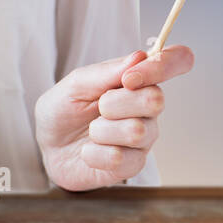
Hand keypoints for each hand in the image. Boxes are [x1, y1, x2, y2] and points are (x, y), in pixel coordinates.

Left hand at [34, 46, 193, 190]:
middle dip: (116, 103)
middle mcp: (147, 108)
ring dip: (101, 130)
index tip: (129, 78)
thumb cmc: (63, 112)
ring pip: (136, 131)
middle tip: (98, 107)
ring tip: (91, 132)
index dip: (164, 65)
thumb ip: (106, 72)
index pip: (177, 61)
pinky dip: (94, 153)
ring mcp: (143, 138)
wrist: (46, 147)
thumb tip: (139, 56)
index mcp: (138, 80)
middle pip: (156, 100)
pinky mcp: (133, 165)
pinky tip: (88, 152)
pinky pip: (121, 158)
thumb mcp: (75, 85)